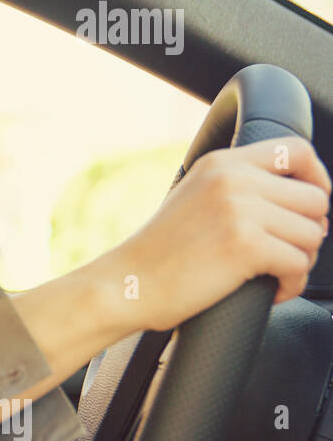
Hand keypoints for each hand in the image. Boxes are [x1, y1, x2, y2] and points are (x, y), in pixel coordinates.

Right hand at [112, 137, 330, 332]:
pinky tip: (271, 290)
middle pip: (315, 198)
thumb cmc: (160, 253)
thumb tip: (297, 198)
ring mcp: (240, 210)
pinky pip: (300, 265)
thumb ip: (237, 186)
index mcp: (222, 163)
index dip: (318, 177)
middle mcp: (233, 179)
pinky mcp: (246, 245)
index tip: (311, 204)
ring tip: (275, 273)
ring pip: (313, 234)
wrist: (126, 284)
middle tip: (286, 252)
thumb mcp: (195, 197)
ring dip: (301, 260)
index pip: (296, 150)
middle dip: (309, 231)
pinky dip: (291, 285)